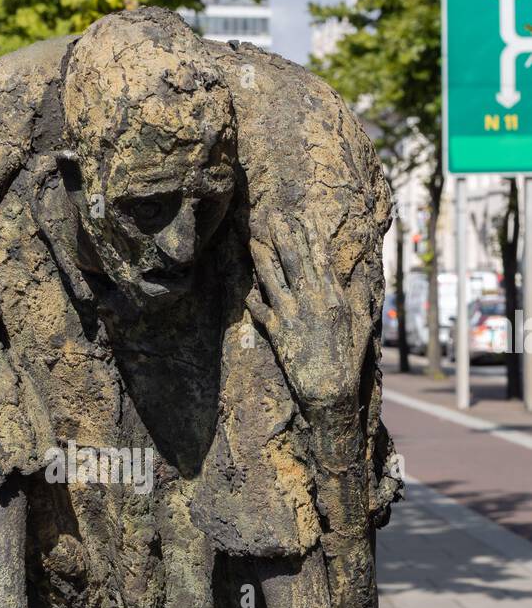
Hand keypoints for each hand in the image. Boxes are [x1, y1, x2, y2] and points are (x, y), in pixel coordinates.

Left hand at [246, 216, 370, 410]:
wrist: (330, 391)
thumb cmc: (349, 358)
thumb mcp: (362, 323)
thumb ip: (361, 295)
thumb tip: (360, 271)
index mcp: (333, 296)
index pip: (320, 258)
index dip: (310, 236)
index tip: (302, 217)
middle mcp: (310, 301)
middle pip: (294, 261)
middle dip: (283, 236)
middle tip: (273, 216)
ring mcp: (291, 315)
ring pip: (273, 279)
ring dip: (262, 258)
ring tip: (253, 240)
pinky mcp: (277, 332)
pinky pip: (260, 311)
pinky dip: (253, 299)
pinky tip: (246, 288)